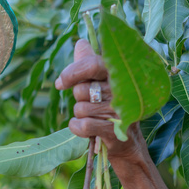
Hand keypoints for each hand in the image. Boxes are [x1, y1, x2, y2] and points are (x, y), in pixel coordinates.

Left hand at [55, 39, 143, 160]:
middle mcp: (125, 89)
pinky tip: (86, 129)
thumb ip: (90, 65)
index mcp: (122, 74)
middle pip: (82, 89)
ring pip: (80, 108)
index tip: (60, 83)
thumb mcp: (103, 85)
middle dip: (78, 99)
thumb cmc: (111, 109)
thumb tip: (80, 43)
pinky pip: (82, 125)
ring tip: (95, 117)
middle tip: (90, 103)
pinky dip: (77, 128)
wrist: (128, 145)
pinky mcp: (115, 130)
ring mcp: (121, 111)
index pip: (92, 64)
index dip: (72, 72)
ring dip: (80, 115)